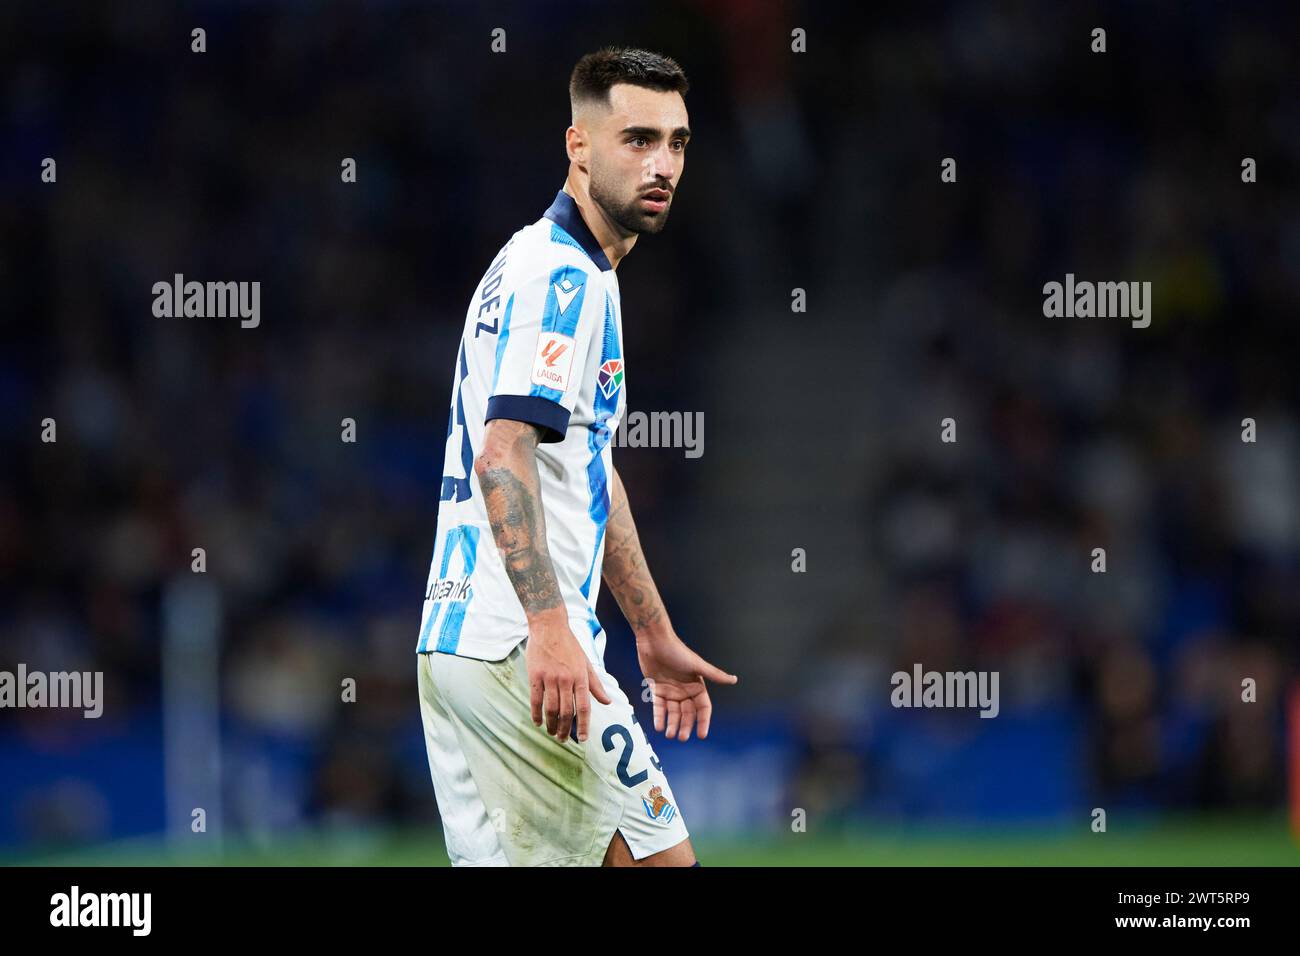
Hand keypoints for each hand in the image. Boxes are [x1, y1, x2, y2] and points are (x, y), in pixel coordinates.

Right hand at [525, 614, 611, 742]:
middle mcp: (566, 679)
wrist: (550, 627)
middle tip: (564, 739)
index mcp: (581, 677)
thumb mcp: (586, 664)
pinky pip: (535, 700)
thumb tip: (607, 702)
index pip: (584, 707)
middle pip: (567, 711)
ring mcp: (550, 678)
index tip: (583, 739)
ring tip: (552, 733)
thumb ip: (596, 684)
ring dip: (552, 724)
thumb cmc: (570, 646)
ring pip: (551, 709)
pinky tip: (538, 722)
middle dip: (566, 729)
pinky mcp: (535, 676)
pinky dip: (536, 714)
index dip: (584, 725)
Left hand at [637, 632, 736, 741]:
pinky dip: (659, 717)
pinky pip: (658, 706)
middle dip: (686, 726)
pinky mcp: (656, 689)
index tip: (702, 735)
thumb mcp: (697, 664)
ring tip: (670, 735)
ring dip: (672, 724)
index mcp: (696, 685)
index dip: (703, 721)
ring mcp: (670, 690)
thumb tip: (734, 679)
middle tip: (682, 737)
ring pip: (673, 712)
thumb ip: (714, 675)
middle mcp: (684, 690)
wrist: (654, 640)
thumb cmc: (677, 650)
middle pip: (687, 713)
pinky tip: (659, 727)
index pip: (703, 707)